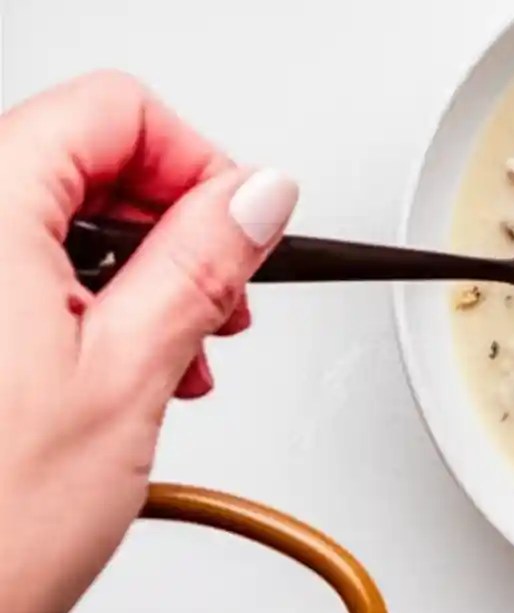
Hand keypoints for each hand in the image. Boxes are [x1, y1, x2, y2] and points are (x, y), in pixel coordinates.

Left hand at [0, 70, 296, 612]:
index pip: (110, 112)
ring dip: (147, 274)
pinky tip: (137, 367)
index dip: (195, 162)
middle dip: (179, 224)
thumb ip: (201, 263)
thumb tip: (260, 194)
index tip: (240, 228)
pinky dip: (99, 307)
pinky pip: (31, 273)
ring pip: (67, 220)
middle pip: (90, 158)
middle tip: (220, 296)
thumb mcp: (126, 378)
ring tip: (186, 348)